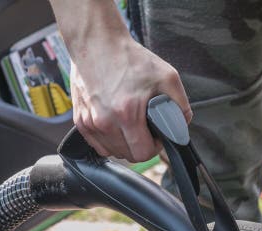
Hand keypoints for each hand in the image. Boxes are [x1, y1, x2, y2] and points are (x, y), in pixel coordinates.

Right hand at [70, 38, 191, 161]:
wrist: (96, 43)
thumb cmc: (130, 58)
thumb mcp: (167, 76)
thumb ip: (180, 105)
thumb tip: (182, 126)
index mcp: (127, 113)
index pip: (143, 154)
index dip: (154, 147)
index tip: (155, 135)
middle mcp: (105, 121)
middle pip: (128, 156)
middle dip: (140, 145)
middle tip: (144, 128)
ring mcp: (90, 122)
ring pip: (112, 152)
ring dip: (124, 143)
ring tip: (129, 124)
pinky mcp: (80, 121)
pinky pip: (98, 145)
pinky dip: (108, 140)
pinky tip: (115, 123)